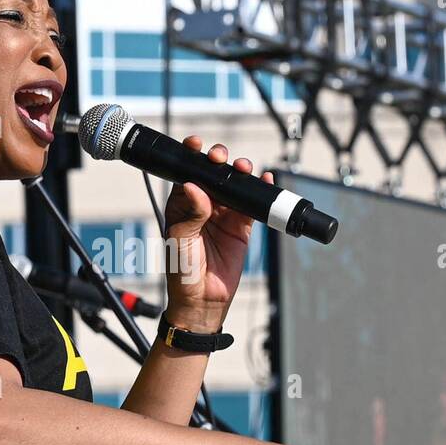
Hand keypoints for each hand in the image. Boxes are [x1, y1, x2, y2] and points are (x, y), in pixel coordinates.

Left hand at [160, 136, 270, 333]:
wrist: (203, 300)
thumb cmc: (182, 272)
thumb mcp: (180, 241)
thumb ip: (189, 215)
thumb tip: (194, 187)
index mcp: (181, 206)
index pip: (187, 174)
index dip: (191, 157)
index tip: (195, 144)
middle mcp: (202, 206)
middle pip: (213, 175)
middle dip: (218, 160)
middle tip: (221, 157)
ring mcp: (224, 215)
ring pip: (234, 185)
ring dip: (240, 172)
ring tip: (243, 167)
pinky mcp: (242, 227)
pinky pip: (252, 204)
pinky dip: (260, 191)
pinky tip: (265, 180)